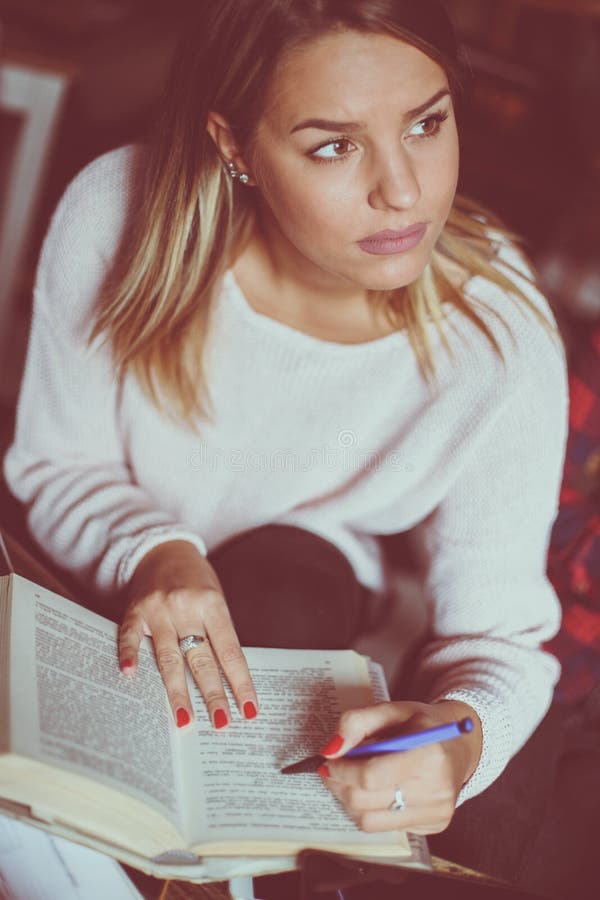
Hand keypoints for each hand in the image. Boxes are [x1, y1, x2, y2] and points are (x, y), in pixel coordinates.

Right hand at [118, 540, 257, 729]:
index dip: (240, 682)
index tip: (249, 709)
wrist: (163, 549)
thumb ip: (217, 632)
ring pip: (168, 657)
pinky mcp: (134, 611)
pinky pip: (130, 637)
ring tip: (184, 720)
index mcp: (212, 604)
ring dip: (177, 691)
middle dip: (213, 694)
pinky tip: (131, 676)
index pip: (230, 651)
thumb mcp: (215, 599)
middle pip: (201, 658)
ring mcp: (158, 610)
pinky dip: (130, 656)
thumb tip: (227, 679)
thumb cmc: (195, 579)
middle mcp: (186, 607)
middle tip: (221, 724)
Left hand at [317, 699, 481, 834]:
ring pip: (370, 821)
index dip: (341, 770)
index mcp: (429, 754)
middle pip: (366, 801)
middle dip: (339, 785)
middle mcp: (437, 789)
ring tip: (348, 781)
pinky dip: (370, 811)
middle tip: (332, 769)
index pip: (371, 776)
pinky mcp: (435, 826)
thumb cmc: (424, 724)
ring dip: (349, 801)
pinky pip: (386, 827)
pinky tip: (374, 791)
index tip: (328, 760)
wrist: (462, 744)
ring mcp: (437, 812)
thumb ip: (358, 721)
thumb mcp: (393, 709)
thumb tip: (331, 749)